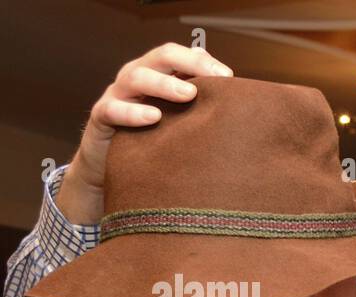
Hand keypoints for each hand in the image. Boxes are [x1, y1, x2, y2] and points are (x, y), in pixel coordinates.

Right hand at [58, 43, 232, 223]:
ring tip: (188, 94)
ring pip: (135, 77)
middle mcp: (137, 80)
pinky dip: (132, 112)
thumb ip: (200, 107)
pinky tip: (154, 118)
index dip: (202, 60)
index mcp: (157, 75)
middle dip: (188, 63)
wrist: (111, 169)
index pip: (179, 55)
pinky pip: (112, 110)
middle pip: (159, 57)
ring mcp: (117, 97)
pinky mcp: (102, 120)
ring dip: (163, 83)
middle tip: (215, 78)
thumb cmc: (155, 141)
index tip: (229, 75)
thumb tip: (240, 103)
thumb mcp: (179, 121)